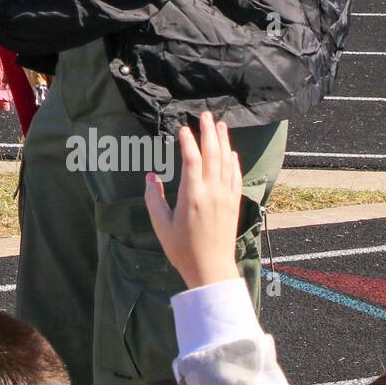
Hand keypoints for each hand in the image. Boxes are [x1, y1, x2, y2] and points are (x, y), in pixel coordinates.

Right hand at [144, 112, 242, 289]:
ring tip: (220, 125)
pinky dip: (234, 162)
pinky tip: (231, 152)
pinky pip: (235, 177)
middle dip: (209, 133)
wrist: (211, 269)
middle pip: (213, 155)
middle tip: (205, 115)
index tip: (183, 128)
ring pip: (226, 163)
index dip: (188, 141)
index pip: (192, 160)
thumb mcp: (160, 225)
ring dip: (223, 142)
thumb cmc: (182, 249)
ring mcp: (226, 197)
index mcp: (192, 196)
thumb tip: (150, 176)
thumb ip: (153, 198)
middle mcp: (212, 192)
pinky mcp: (234, 204)